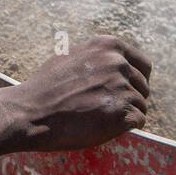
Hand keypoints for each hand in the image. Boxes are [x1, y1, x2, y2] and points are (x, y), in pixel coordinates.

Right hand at [7, 35, 152, 151]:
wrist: (32, 112)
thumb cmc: (47, 87)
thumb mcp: (72, 56)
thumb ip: (97, 57)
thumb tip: (115, 63)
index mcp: (109, 47)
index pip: (143, 65)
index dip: (137, 80)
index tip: (128, 90)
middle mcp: (119, 64)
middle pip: (143, 86)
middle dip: (130, 98)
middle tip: (107, 109)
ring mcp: (122, 88)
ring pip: (140, 105)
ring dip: (126, 114)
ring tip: (100, 119)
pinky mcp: (123, 113)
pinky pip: (138, 121)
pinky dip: (125, 128)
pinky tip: (105, 128)